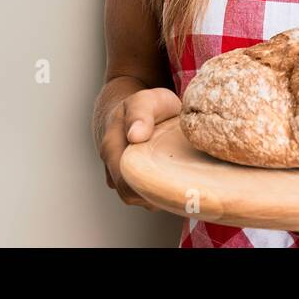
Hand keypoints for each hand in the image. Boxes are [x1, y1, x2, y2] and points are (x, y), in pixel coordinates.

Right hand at [98, 86, 181, 209]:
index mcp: (111, 149)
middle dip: (159, 194)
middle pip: (133, 195)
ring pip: (143, 198)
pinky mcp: (136, 184)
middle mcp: (113, 169)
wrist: (140, 111)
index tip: (175, 180)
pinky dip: (165, 192)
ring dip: (162, 194)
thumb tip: (135, 136)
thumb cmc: (145, 106)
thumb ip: (141, 114)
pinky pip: (150, 196)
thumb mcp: (146, 100)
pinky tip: (181, 181)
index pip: (124, 182)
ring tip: (185, 180)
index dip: (148, 187)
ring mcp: (123, 179)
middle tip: (187, 184)